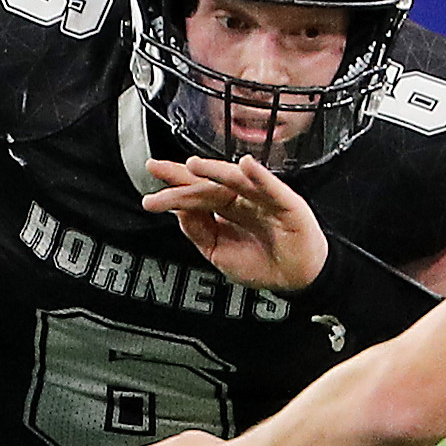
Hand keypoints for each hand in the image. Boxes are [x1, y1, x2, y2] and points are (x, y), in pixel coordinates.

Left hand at [143, 155, 327, 292]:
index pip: (195, 193)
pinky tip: (246, 166)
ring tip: (193, 164)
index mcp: (225, 208)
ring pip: (235, 180)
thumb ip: (198, 231)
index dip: (173, 188)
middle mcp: (241, 198)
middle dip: (182, 175)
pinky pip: (271, 188)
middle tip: (157, 168)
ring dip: (214, 170)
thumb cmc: (262, 264)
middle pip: (208, 183)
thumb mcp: (218, 252)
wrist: (295, 280)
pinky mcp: (286, 204)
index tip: (150, 186)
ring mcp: (262, 198)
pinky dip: (260, 176)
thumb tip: (177, 210)